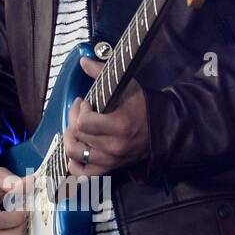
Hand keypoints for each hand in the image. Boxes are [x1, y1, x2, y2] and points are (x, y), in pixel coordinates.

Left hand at [63, 57, 149, 177]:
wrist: (164, 128)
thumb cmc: (144, 106)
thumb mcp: (126, 86)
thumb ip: (102, 72)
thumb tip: (82, 60)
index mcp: (119, 126)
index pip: (83, 123)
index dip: (79, 110)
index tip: (86, 102)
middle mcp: (114, 147)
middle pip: (78, 136)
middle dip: (74, 119)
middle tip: (81, 111)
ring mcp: (111, 160)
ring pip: (75, 155)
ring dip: (71, 140)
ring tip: (77, 129)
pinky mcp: (111, 168)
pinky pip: (84, 174)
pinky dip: (75, 165)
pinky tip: (77, 151)